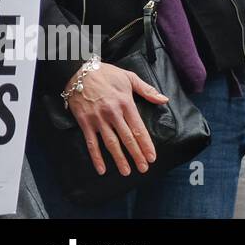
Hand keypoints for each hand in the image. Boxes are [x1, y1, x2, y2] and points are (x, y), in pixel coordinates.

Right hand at [65, 61, 167, 175]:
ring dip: (119, 159)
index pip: (138, 128)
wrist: (79, 72)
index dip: (146, 144)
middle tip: (143, 168)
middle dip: (136, 155)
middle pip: (127, 138)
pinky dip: (96, 157)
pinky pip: (91, 143)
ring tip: (127, 171)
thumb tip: (164, 99)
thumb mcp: (130, 78)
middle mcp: (113, 114)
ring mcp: (98, 119)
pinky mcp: (85, 123)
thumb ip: (147, 90)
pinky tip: (101, 169)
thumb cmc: (107, 74)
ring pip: (111, 143)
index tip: (152, 156)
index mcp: (126, 104)